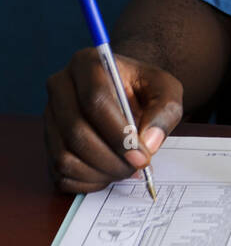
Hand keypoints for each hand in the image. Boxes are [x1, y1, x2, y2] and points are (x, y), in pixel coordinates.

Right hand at [45, 48, 183, 192]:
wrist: (127, 95)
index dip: (119, 133)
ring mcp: (49, 117)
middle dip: (111, 158)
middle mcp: (60, 87)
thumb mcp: (166, 89)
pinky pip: (60, 173)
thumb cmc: (144, 89)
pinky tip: (108, 173)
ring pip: (64, 156)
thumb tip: (148, 142)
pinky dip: (87, 182)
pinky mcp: (48, 143)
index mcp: (86, 63)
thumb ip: (165, 110)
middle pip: (76, 131)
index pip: (95, 100)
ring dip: (100, 172)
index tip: (142, 154)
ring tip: (125, 169)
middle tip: (137, 166)